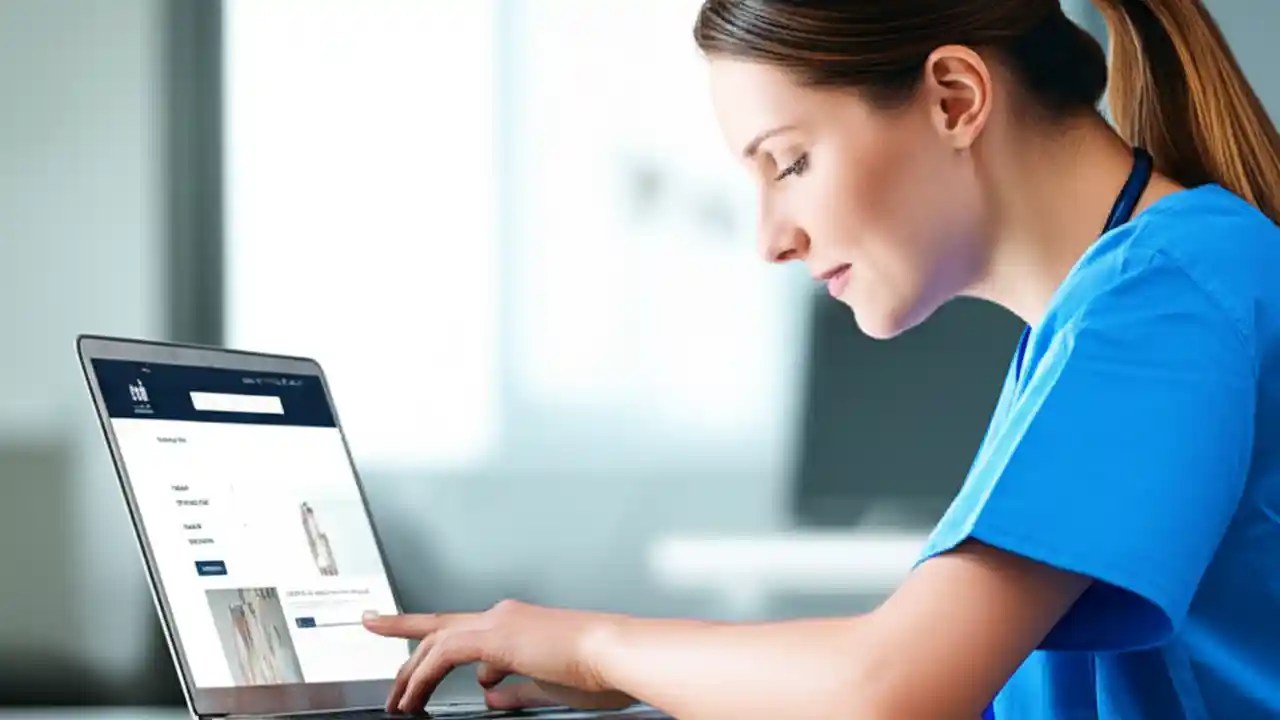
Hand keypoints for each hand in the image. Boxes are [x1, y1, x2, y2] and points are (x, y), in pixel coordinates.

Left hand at [363, 600, 636, 713]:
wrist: (619, 653)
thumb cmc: (598, 670)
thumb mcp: (546, 687)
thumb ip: (514, 690)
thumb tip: (489, 696)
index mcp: (515, 625)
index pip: (457, 627)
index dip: (418, 629)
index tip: (386, 626)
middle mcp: (502, 616)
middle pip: (438, 630)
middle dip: (404, 651)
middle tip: (384, 674)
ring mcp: (499, 622)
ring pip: (436, 642)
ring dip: (411, 675)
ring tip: (399, 706)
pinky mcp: (499, 636)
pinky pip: (446, 653)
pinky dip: (425, 676)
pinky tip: (416, 699)